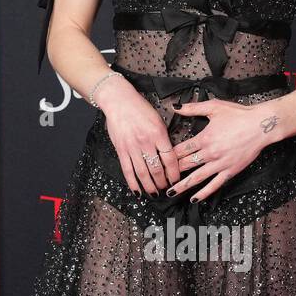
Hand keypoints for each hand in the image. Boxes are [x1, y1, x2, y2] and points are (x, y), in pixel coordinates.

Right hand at [97, 75, 182, 194]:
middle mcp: (145, 142)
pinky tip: (137, 191)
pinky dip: (133, 183)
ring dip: (150, 186)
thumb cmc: (140, 109)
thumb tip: (170, 156)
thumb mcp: (159, 120)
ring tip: (154, 193)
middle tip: (166, 188)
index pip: (169, 159)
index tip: (176, 180)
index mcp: (158, 134)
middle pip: (156, 169)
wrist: (119, 101)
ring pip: (142, 173)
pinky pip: (127, 170)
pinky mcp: (121, 150)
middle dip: (162, 182)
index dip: (174, 173)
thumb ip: (164, 138)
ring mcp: (132, 147)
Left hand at [165, 97, 280, 203]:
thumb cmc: (239, 115)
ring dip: (182, 186)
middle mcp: (210, 153)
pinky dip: (204, 193)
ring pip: (197, 178)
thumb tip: (175, 107)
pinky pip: (215, 184)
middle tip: (160, 179)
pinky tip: (195, 198)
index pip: (180, 150)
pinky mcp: (230, 171)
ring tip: (170, 192)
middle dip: (172, 172)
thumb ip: (192, 108)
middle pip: (185, 164)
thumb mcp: (214, 107)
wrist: (261, 125)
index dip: (168, 156)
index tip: (159, 161)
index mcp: (204, 138)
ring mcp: (220, 164)